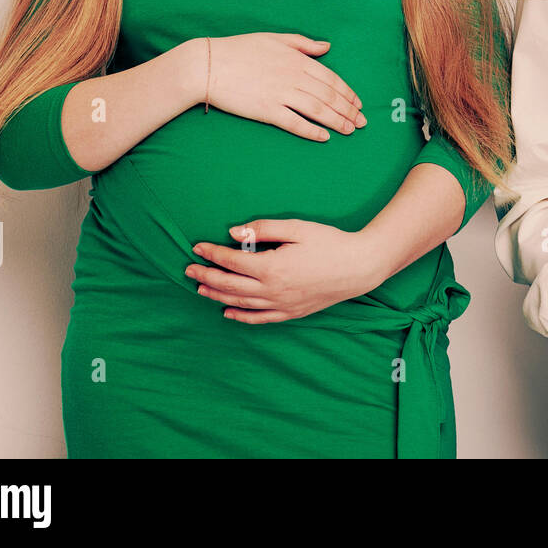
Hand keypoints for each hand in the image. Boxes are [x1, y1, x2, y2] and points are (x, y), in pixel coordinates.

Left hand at [185, 218, 383, 322]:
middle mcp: (272, 290)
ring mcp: (281, 305)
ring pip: (240, 304)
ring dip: (217, 296)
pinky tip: (228, 313)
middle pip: (229, 285)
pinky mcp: (292, 313)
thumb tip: (234, 233)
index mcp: (271, 267)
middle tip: (188, 270)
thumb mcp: (297, 228)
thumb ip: (263, 229)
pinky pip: (259, 319)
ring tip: (200, 289)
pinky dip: (241, 317)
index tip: (197, 247)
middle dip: (206, 276)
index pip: (231, 261)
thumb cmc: (330, 243)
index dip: (212, 253)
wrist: (359, 267)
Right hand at [201, 32, 365, 139]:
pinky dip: (312, 131)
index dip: (348, 93)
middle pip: (329, 97)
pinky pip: (295, 123)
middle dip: (349, 111)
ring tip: (350, 131)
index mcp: (298, 60)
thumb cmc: (240, 49)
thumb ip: (304, 43)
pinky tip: (324, 137)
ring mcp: (281, 94)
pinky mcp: (267, 111)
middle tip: (362, 122)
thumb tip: (327, 46)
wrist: (209, 65)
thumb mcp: (275, 38)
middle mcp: (294, 77)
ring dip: (337, 122)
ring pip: (318, 111)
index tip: (359, 104)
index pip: (332, 79)